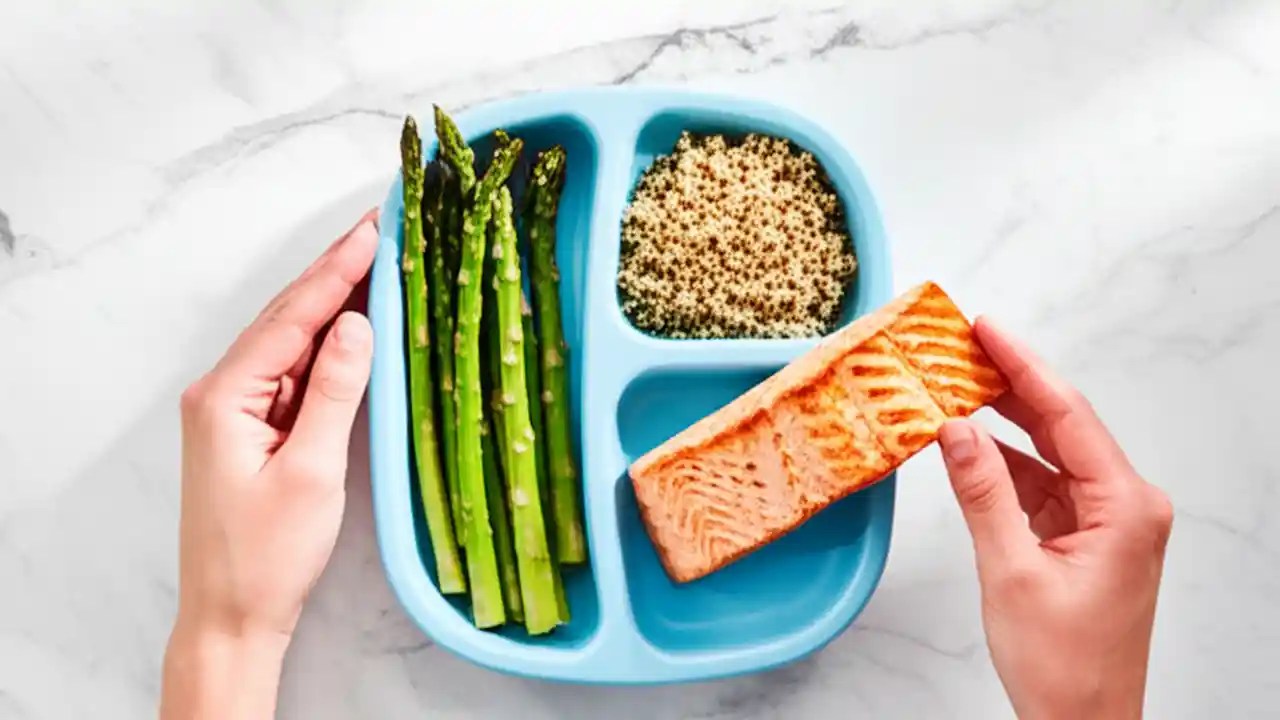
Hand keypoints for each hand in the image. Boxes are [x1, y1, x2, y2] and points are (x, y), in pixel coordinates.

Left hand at [161, 211, 378, 718]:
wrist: (233, 616)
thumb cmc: (268, 555)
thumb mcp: (310, 471)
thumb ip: (333, 391)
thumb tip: (360, 324)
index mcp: (225, 394)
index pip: (293, 315)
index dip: (339, 270)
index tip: (376, 227)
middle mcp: (221, 391)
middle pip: (288, 316)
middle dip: (337, 271)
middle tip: (384, 227)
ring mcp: (235, 408)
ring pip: (292, 339)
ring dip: (335, 302)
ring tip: (379, 261)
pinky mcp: (252, 427)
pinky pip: (294, 370)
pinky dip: (328, 344)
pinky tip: (357, 325)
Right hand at [939, 319, 1172, 719]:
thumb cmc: (1063, 666)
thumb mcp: (1010, 571)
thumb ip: (982, 493)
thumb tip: (954, 429)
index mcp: (1126, 507)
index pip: (1068, 415)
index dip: (1022, 365)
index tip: (985, 327)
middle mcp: (1127, 505)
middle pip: (1063, 424)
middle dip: (1011, 384)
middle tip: (962, 344)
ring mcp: (1108, 521)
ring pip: (1051, 452)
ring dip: (1004, 424)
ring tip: (957, 384)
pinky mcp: (1086, 538)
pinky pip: (1043, 485)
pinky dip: (1005, 466)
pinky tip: (969, 445)